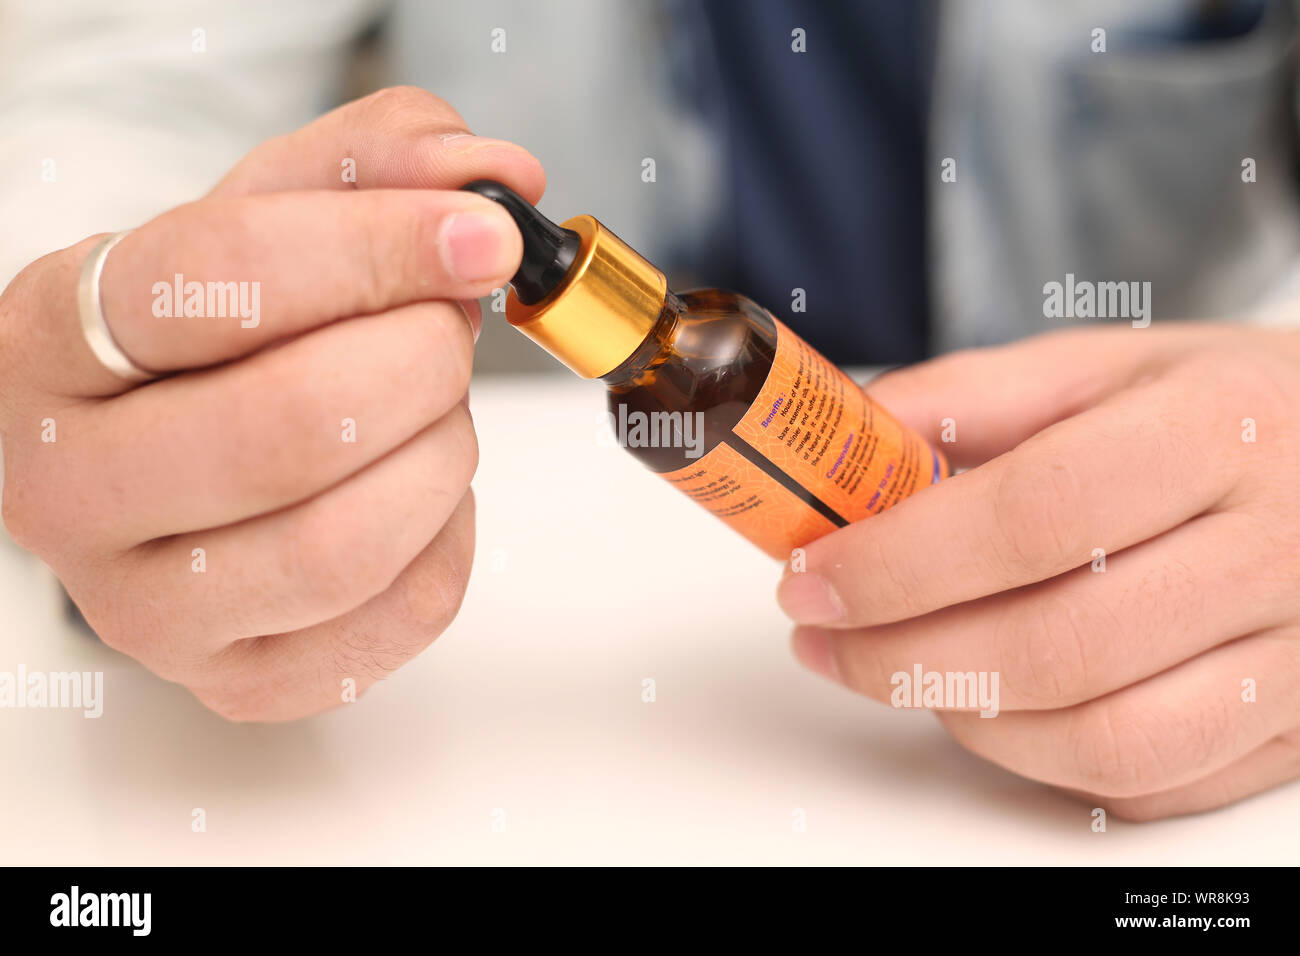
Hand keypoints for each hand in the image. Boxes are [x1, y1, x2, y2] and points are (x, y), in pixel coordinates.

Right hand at [0, 87, 542, 720]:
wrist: (171, 456)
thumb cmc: (219, 339)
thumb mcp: (269, 217)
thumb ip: (372, 164)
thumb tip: (489, 174)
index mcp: (52, 341)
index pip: (216, 279)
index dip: (374, 248)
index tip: (477, 235)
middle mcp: (69, 486)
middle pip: (290, 425)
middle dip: (418, 361)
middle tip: (445, 329)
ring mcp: (148, 605)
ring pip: (346, 542)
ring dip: (441, 453)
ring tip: (434, 410)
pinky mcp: (240, 678)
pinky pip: (403, 611)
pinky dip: (452, 534)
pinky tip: (418, 491)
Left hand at [778, 323, 1299, 819]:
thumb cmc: (1228, 408)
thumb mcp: (1112, 365)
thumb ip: (975, 395)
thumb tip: (848, 437)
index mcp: (1219, 429)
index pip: (1035, 514)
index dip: (902, 561)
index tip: (813, 578)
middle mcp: (1276, 549)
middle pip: (1059, 646)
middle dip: (904, 658)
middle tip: (827, 639)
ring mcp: (1299, 653)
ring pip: (1106, 740)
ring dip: (966, 719)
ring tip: (899, 671)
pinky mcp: (1297, 729)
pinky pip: (1152, 782)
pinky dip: (1043, 760)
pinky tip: (993, 707)